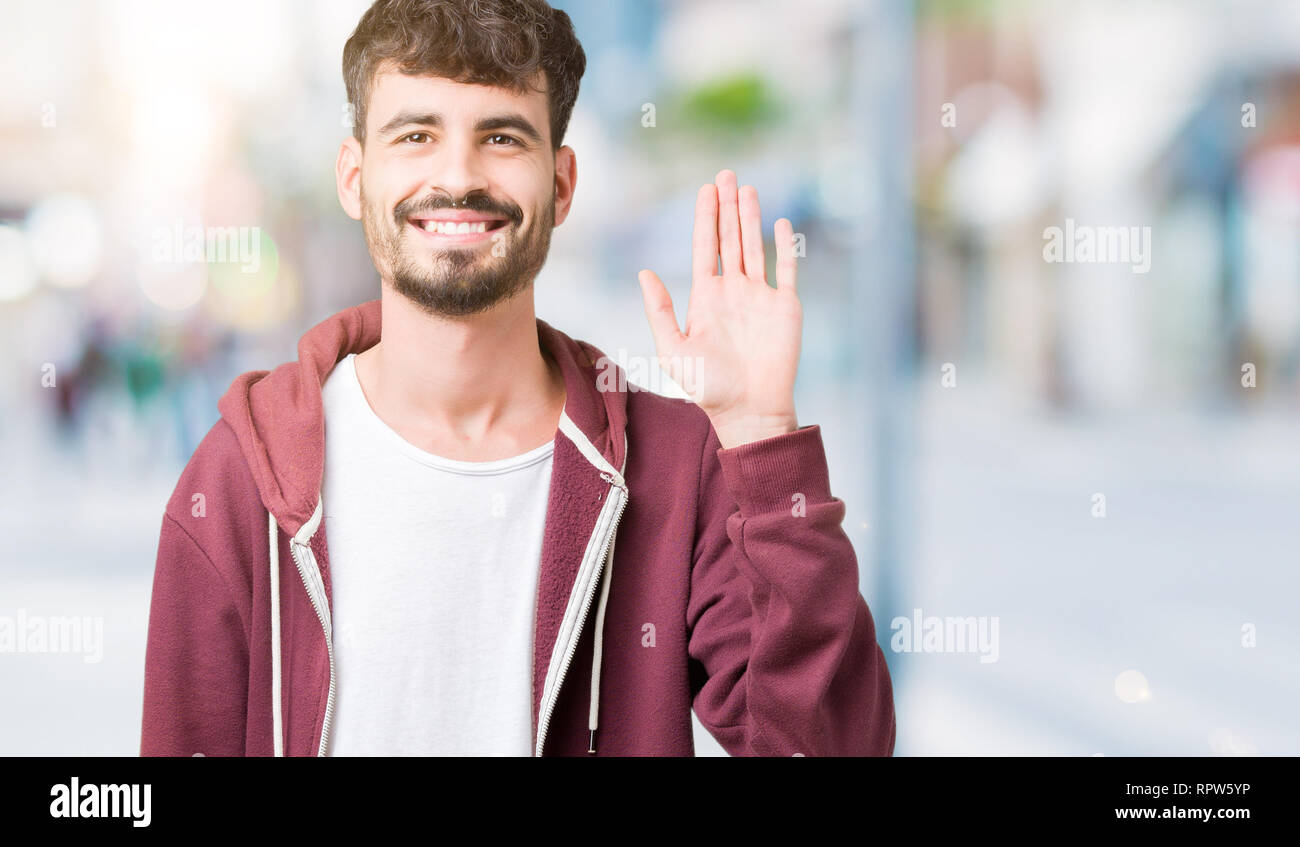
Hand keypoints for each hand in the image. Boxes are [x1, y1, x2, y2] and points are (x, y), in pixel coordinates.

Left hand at [637, 169, 802, 448]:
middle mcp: (734, 291)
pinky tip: (780, 223)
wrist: (748, 410)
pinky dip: (785, 246)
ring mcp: (761, 296)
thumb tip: (644, 272)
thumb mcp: (673, 350)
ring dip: (752, 217)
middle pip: (730, 239)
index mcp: (706, 297)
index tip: (706, 189)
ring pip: (755, 246)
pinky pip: (788, 269)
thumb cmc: (709, 387)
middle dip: (728, 207)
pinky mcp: (785, 306)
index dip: (705, 218)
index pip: (706, 248)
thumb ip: (659, 311)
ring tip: (747, 187)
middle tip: (726, 174)